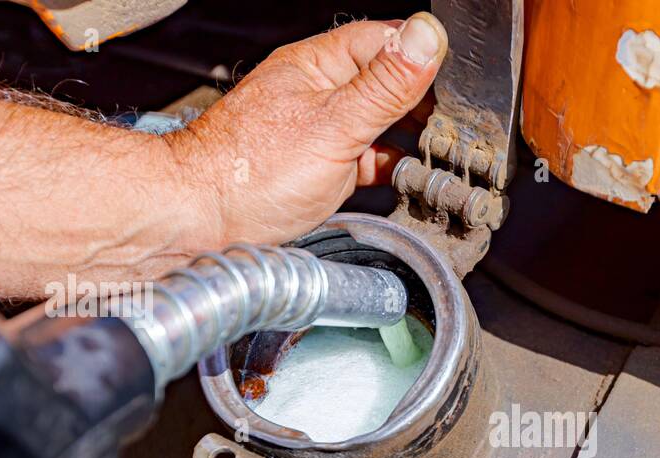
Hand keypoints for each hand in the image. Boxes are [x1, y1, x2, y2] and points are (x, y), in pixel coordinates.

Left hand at [172, 13, 447, 247]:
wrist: (200, 220)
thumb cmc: (250, 173)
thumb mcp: (334, 125)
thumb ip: (384, 86)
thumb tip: (426, 36)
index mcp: (319, 65)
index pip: (386, 41)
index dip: (424, 58)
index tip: (459, 84)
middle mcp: (320, 93)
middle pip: (388, 83)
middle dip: (424, 101)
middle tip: (457, 126)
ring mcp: (320, 130)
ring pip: (380, 121)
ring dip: (411, 135)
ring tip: (441, 152)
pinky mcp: (321, 167)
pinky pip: (367, 156)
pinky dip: (391, 165)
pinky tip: (408, 177)